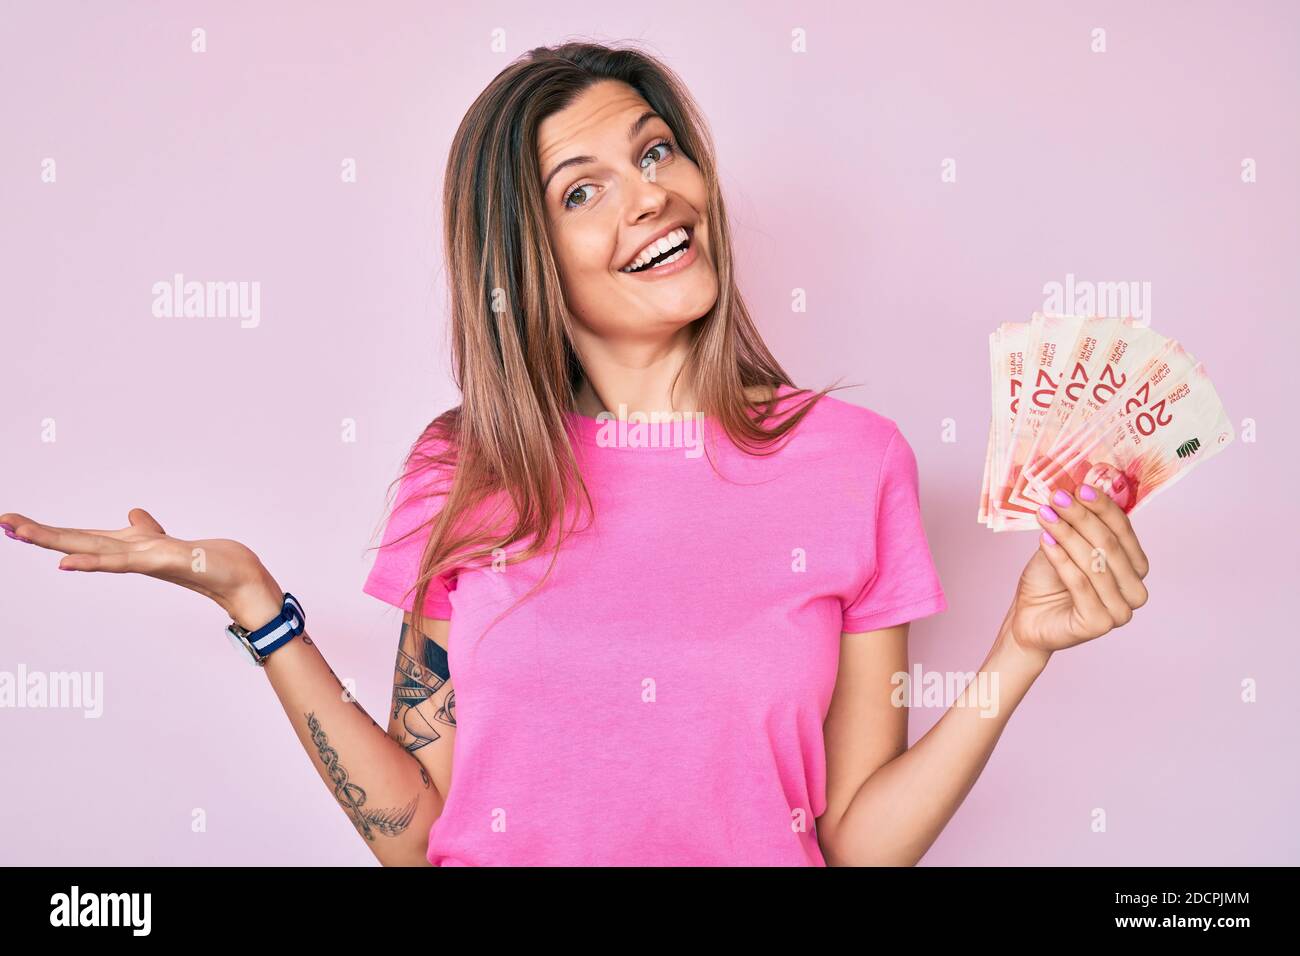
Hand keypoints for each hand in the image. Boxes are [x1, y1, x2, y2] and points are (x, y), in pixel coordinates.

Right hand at [1, 507, 278, 625]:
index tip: (12, 521)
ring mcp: (140, 560)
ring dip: (55, 543)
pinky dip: (91, 562)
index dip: (47, 530)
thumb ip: (145, 529)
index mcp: (123, 546)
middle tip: (3, 522)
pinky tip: (66, 563)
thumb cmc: (200, 560)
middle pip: (75, 541)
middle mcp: (126, 555)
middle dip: (38, 533)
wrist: (234, 575)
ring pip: (90, 550)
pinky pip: (119, 562)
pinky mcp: (159, 562)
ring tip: (21, 533)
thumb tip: (133, 514)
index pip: (78, 536)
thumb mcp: (164, 539)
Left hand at [1007, 483, 1150, 657]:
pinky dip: (1061, 559)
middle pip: (1109, 545)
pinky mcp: (1099, 624)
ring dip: (1067, 534)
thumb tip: (1079, 487)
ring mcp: (1121, 611)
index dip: (1102, 507)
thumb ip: (1078, 524)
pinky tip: (1045, 540)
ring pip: (1094, 563)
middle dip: (1081, 517)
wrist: (1027, 619)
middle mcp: (1135, 590)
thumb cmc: (1048, 581)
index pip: (1123, 531)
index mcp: (1135, 568)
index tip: (1079, 487)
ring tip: (1044, 514)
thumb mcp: (1064, 545)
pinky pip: (1080, 584)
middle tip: (1057, 497)